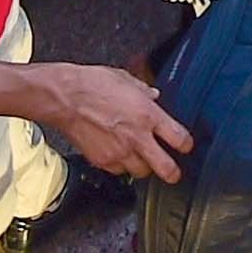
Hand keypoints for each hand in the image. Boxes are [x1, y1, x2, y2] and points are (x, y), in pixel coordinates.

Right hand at [30, 60, 195, 183]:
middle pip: (167, 168)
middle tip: (174, 172)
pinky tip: (118, 155)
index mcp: (147, 115)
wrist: (64, 98)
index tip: (186, 146)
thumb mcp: (125, 79)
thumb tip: (153, 95)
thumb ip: (143, 91)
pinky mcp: (103, 161)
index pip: (180, 139)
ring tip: (141, 159)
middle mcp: (137, 137)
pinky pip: (119, 172)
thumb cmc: (92, 84)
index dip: (187, 145)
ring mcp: (120, 152)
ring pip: (142, 173)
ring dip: (144, 167)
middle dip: (173, 173)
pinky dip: (121, 166)